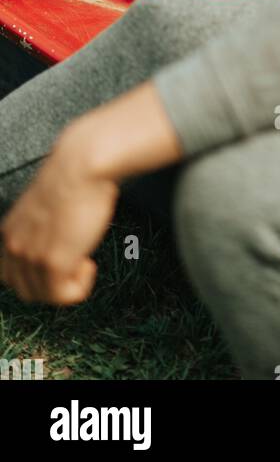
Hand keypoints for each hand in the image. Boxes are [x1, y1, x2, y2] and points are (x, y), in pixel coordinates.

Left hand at [0, 131, 118, 303]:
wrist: (83, 165)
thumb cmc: (74, 177)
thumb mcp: (45, 207)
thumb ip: (39, 229)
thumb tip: (57, 242)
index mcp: (9, 231)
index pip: (8, 275)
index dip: (36, 275)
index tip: (60, 262)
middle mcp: (13, 246)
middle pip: (24, 291)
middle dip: (51, 285)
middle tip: (74, 266)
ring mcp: (31, 256)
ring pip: (44, 297)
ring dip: (68, 285)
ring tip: (84, 261)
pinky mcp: (53, 262)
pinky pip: (64, 296)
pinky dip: (80, 288)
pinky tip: (89, 264)